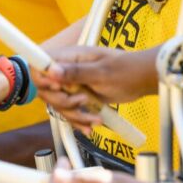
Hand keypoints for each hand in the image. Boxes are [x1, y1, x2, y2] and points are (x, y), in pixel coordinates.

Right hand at [35, 46, 152, 134]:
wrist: (143, 79)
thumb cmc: (127, 69)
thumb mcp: (101, 72)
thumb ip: (76, 72)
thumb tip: (52, 70)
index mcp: (70, 57)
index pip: (40, 65)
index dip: (43, 79)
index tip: (58, 89)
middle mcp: (67, 70)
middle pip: (46, 90)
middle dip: (62, 102)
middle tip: (82, 102)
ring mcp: (73, 84)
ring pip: (58, 105)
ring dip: (74, 115)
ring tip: (94, 118)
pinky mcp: (80, 97)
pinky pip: (71, 112)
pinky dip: (80, 121)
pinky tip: (92, 125)